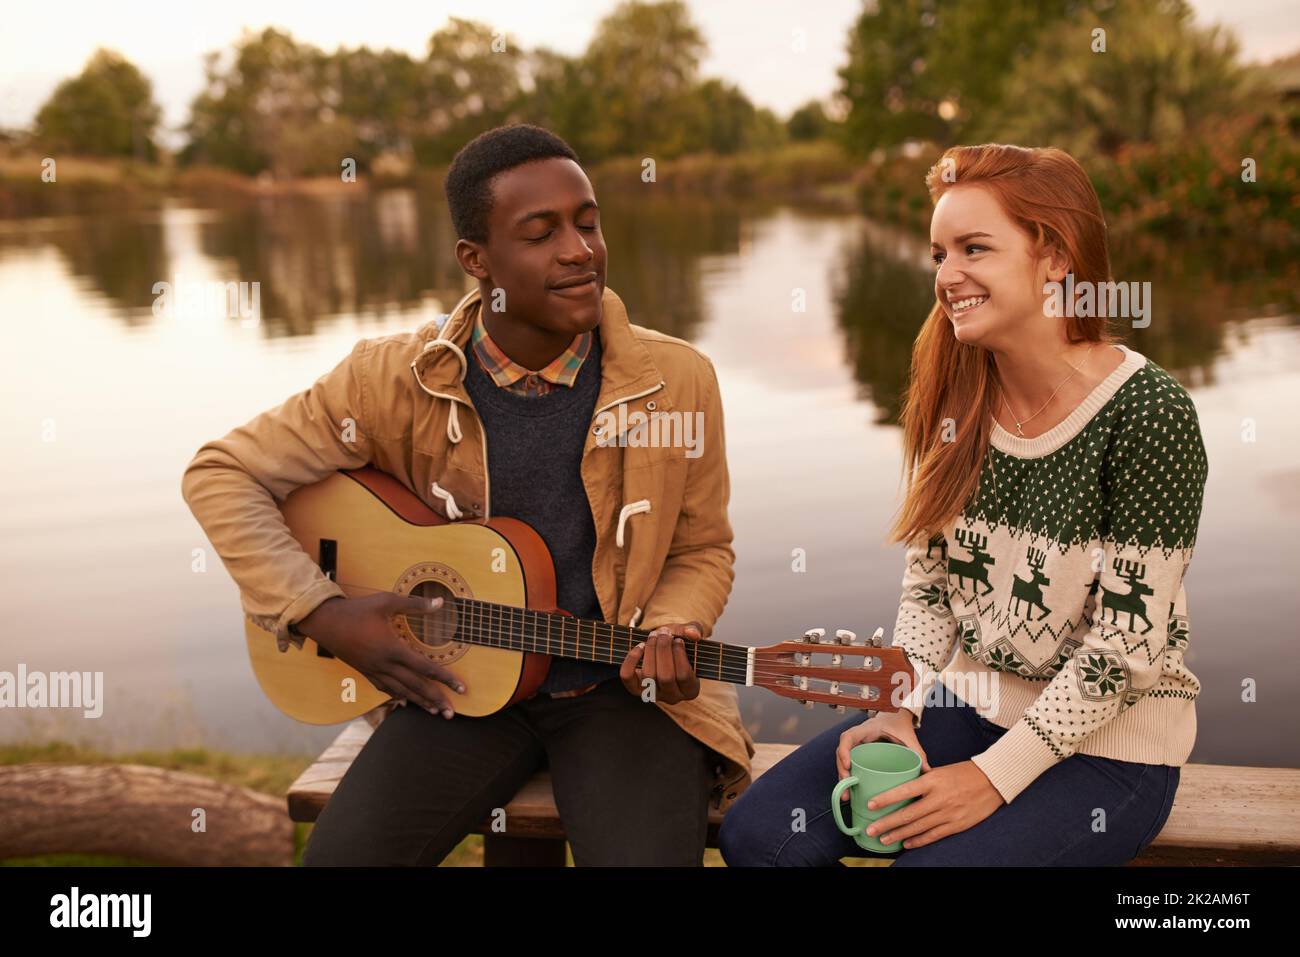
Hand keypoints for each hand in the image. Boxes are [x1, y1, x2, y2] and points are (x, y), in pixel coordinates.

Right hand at [295, 593, 467, 718]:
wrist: (324, 622)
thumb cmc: (356, 610)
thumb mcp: (386, 601)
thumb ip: (414, 605)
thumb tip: (440, 603)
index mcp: (392, 649)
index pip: (426, 668)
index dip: (445, 679)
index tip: (462, 689)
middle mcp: (384, 665)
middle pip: (416, 687)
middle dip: (436, 700)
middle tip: (451, 714)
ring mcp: (373, 671)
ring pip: (401, 691)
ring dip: (420, 702)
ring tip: (435, 712)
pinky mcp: (365, 671)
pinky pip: (385, 689)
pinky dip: (399, 696)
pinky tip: (406, 701)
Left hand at [619, 621, 702, 704]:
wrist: (663, 650)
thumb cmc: (679, 644)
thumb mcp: (689, 636)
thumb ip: (694, 631)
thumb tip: (693, 634)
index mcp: (690, 689)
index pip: (684, 675)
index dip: (680, 655)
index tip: (678, 639)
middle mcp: (672, 697)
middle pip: (666, 676)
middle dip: (663, 650)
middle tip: (664, 632)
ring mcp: (653, 695)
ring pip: (648, 676)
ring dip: (650, 650)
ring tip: (654, 635)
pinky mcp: (636, 689)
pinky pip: (628, 676)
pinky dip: (631, 659)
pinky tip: (640, 646)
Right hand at [837, 708, 931, 798]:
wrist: (896, 715)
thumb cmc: (898, 723)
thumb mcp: (908, 736)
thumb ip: (918, 752)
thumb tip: (927, 771)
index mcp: (866, 729)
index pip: (848, 737)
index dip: (844, 751)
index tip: (848, 765)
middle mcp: (857, 737)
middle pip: (841, 753)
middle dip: (841, 771)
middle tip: (847, 786)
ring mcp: (857, 746)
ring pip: (843, 761)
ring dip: (843, 778)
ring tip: (848, 796)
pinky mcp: (860, 754)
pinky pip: (850, 765)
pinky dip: (849, 777)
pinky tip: (852, 791)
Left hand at [862, 760, 1004, 849]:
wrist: (993, 781)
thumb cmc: (964, 772)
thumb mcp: (941, 771)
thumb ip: (923, 781)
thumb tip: (902, 788)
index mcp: (933, 780)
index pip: (904, 790)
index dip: (886, 799)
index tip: (870, 805)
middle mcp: (939, 798)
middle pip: (908, 814)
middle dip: (887, 823)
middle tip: (870, 829)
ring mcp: (948, 813)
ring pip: (918, 827)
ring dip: (899, 835)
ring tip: (883, 839)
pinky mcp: (957, 825)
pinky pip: (934, 835)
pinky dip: (918, 841)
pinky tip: (906, 844)